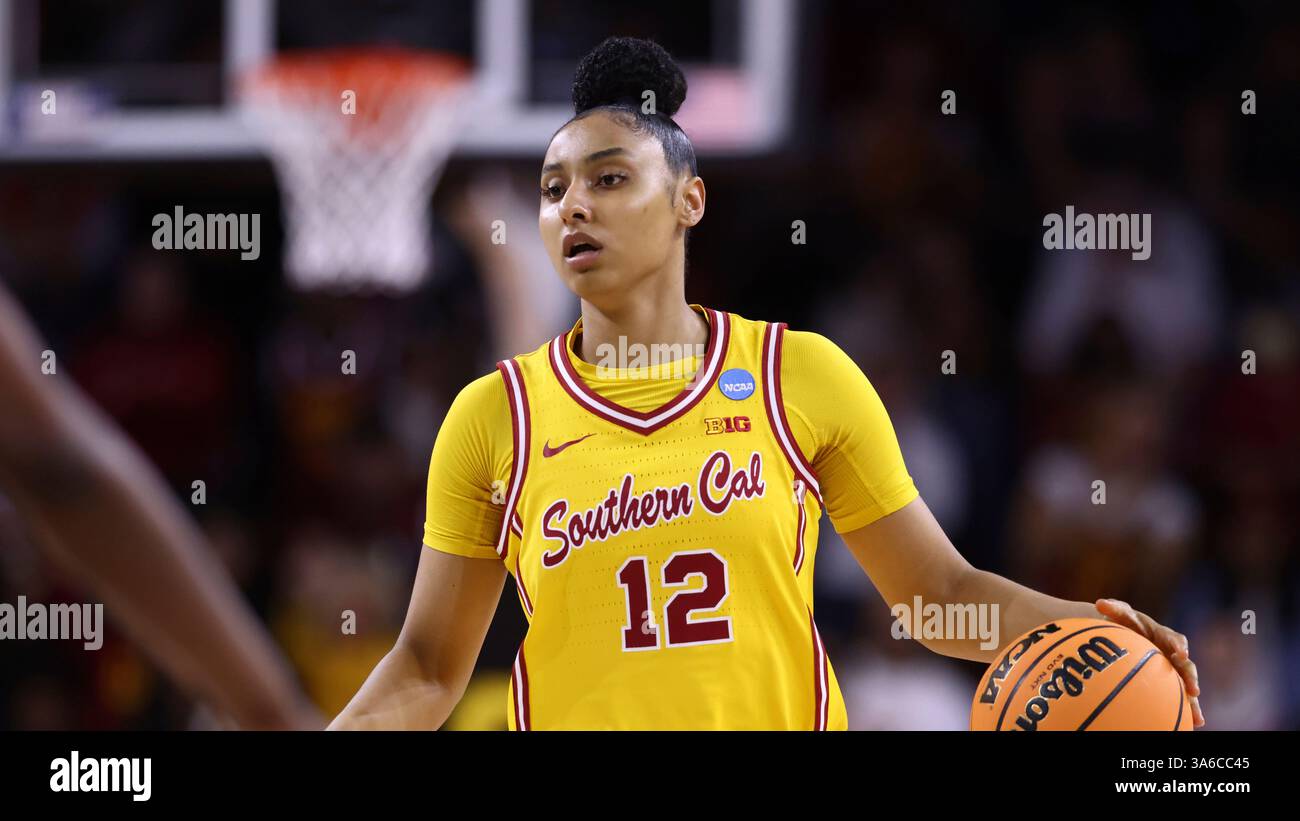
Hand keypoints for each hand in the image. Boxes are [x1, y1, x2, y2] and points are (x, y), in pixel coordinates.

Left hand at [1095, 598, 1203, 727]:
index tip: (1182, 652)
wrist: (1126, 633)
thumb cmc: (1124, 622)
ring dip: (1191, 699)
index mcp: (1163, 635)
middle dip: (1190, 677)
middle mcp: (1172, 653)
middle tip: (1193, 689)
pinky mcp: (1169, 681)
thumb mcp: (1120, 615)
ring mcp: (1171, 668)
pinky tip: (1194, 723)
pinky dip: (1187, 708)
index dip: (1179, 645)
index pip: (1174, 639)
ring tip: (1197, 716)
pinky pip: (1179, 696)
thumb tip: (1100, 603)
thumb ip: (1114, 609)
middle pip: (1185, 665)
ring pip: (1185, 684)